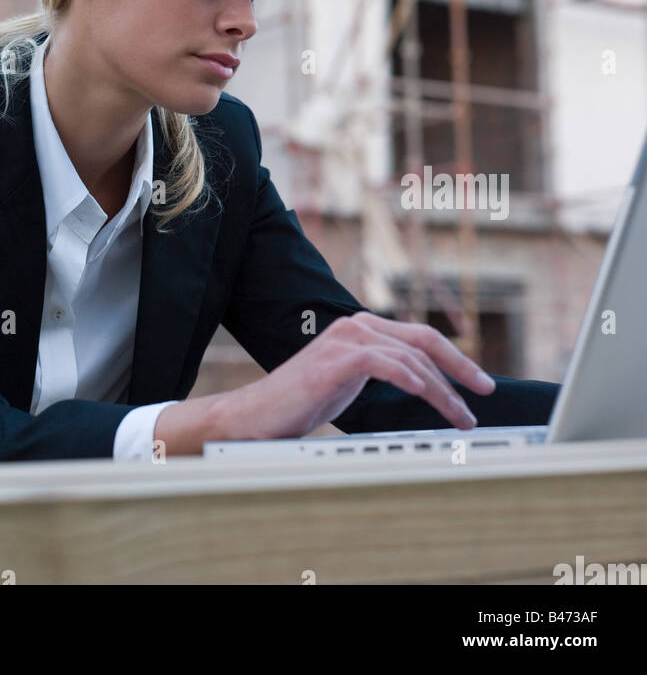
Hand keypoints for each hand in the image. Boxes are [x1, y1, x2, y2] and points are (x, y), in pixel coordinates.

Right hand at [214, 310, 495, 442]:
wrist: (258, 416)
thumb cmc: (301, 403)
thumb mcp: (351, 384)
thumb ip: (382, 374)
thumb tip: (426, 387)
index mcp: (362, 331)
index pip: (419, 338)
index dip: (455, 358)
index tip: (480, 382)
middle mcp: (356, 327)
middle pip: (423, 342)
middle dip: (460, 369)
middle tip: (486, 393)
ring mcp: (345, 339)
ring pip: (410, 358)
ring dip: (442, 390)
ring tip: (460, 416)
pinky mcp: (336, 359)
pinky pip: (383, 363)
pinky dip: (410, 377)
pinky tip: (426, 394)